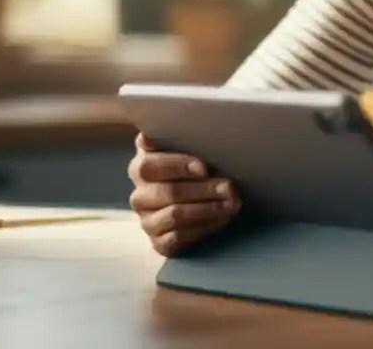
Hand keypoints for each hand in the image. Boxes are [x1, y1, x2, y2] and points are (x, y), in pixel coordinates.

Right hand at [127, 133, 240, 255]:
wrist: (196, 206)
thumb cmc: (196, 171)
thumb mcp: (190, 153)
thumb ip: (183, 142)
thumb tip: (179, 130)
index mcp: (142, 167)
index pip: (149, 165)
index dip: (177, 166)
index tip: (203, 168)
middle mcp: (139, 195)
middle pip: (167, 192)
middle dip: (203, 190)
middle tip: (229, 187)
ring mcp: (147, 220)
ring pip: (174, 215)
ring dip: (207, 209)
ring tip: (232, 203)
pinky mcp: (158, 242)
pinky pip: (179, 237)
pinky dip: (205, 227)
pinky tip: (223, 219)